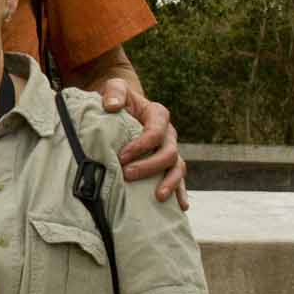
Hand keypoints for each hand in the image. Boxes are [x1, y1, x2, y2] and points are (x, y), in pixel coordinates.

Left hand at [96, 78, 187, 210]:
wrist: (120, 105)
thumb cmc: (116, 97)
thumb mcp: (114, 87)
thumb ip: (114, 92)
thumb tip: (112, 106)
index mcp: (157, 115)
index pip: (155, 132)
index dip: (141, 145)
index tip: (122, 156)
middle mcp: (168, 134)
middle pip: (168, 153)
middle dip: (149, 166)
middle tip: (127, 175)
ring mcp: (170, 150)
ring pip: (177, 168)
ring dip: (169, 183)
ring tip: (158, 197)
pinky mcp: (166, 164)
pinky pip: (179, 179)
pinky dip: (180, 192)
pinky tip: (180, 207)